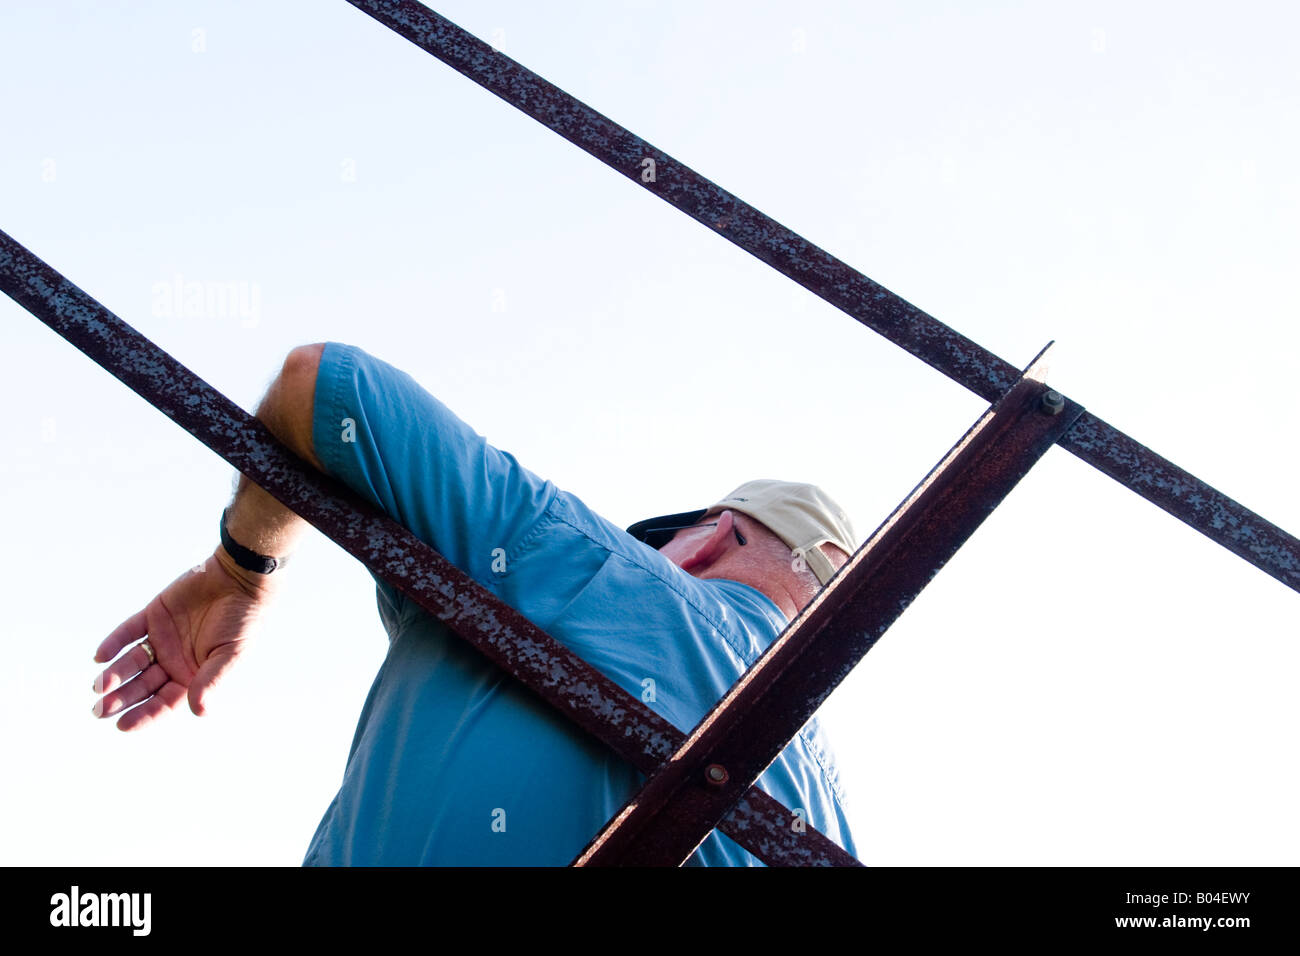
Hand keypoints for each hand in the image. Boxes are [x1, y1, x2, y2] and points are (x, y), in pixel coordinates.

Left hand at [92, 548, 279, 730]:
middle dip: (121, 699)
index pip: (163, 702)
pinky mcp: (153, 616)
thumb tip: (199, 711)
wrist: (239, 580)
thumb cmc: (242, 620)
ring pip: (132, 662)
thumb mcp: (230, 654)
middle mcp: (174, 661)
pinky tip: (101, 655)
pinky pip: (128, 632)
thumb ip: (210, 680)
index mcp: (193, 675)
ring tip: (99, 685)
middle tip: (100, 710)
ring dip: (115, 674)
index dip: (144, 714)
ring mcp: (162, 639)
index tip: (123, 725)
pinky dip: (113, 642)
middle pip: (142, 686)